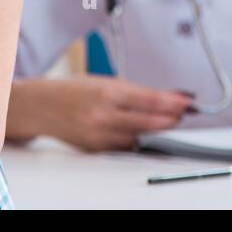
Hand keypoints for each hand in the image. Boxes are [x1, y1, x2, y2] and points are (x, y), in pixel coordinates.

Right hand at [8, 76, 193, 150]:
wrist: (42, 107)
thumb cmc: (74, 91)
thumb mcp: (105, 82)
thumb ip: (135, 92)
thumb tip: (167, 98)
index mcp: (107, 93)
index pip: (149, 100)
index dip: (172, 103)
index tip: (188, 103)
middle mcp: (104, 116)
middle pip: (148, 123)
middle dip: (170, 119)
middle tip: (183, 114)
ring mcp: (100, 135)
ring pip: (139, 137)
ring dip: (153, 130)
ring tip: (163, 121)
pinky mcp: (97, 149)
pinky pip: (125, 146)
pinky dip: (135, 139)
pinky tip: (139, 132)